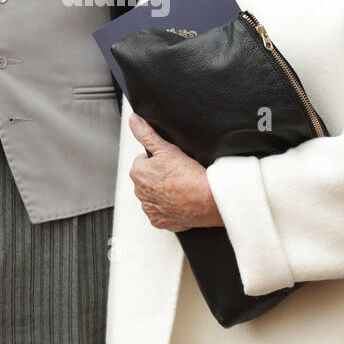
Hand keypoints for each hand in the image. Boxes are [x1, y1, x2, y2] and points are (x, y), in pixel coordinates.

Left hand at [128, 114, 223, 230]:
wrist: (209, 200)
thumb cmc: (191, 176)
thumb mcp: (167, 148)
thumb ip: (146, 133)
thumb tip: (134, 121)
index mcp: (138, 173)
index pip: (143, 162)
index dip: (158, 160)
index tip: (171, 164)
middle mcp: (140, 193)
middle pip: (147, 179)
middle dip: (158, 176)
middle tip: (177, 175)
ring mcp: (150, 210)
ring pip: (153, 196)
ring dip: (163, 192)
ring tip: (180, 187)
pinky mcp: (160, 222)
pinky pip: (160, 213)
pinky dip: (168, 208)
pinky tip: (180, 201)